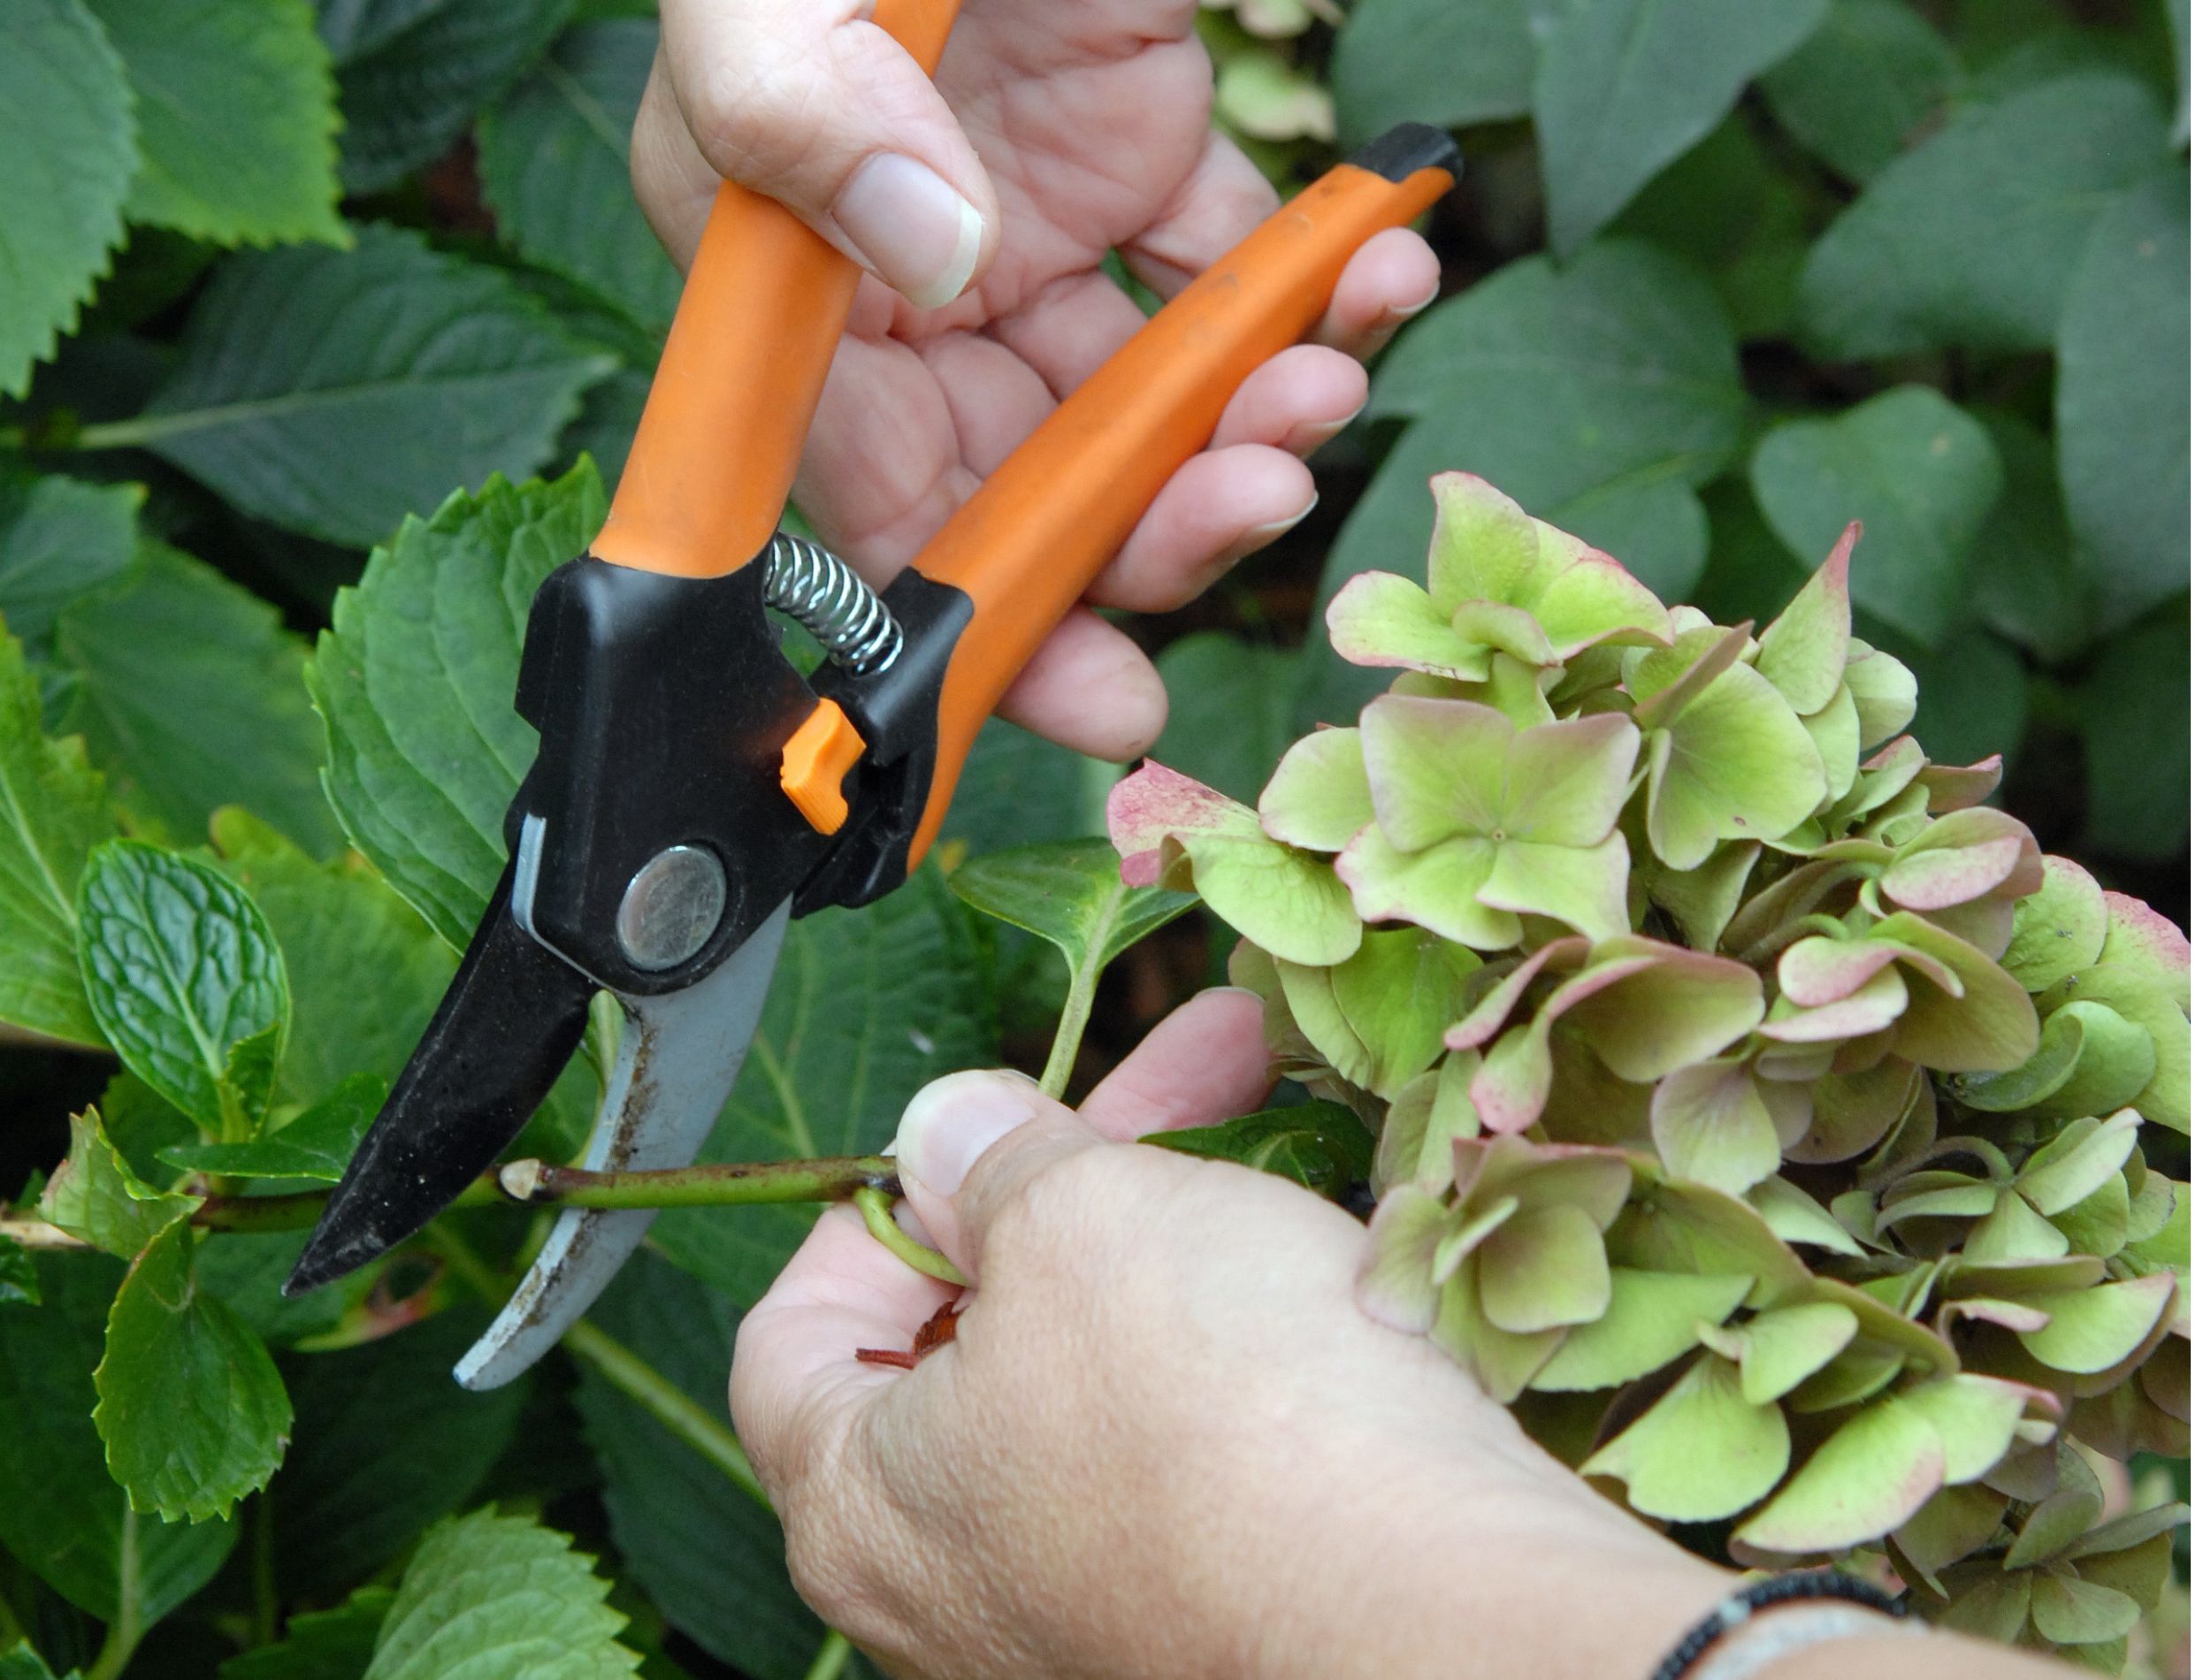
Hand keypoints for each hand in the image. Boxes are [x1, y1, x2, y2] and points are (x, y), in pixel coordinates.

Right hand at [632, 1, 1440, 759]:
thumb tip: (940, 265)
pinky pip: (1239, 270)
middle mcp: (908, 293)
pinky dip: (1318, 292)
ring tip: (1327, 373)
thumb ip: (808, 111)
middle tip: (1262, 499)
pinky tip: (1376, 274)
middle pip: (1037, 486)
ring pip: (1154, 400)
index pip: (871, 512)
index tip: (1098, 696)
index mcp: (787, 289)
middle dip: (1159, 528)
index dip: (979, 628)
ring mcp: (1032, 234)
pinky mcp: (1143, 161)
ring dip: (1255, 416)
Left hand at [731, 990, 1735, 1678]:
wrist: (1452, 1625)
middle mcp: (952, 1588)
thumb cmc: (1223, 1418)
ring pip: (1101, 1382)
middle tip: (1185, 1069)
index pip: (800, 1333)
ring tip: (1274, 1129)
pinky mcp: (1214, 1621)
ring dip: (1176, 1239)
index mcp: (861, 1504)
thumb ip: (989, 1156)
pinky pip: (1199, 1454)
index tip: (980, 1134)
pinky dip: (1239, 1342)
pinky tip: (1321, 1259)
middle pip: (974, 1337)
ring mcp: (1086, 1615)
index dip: (879, 1205)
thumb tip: (944, 1130)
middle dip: (1081, 1179)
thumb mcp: (1080, 1218)